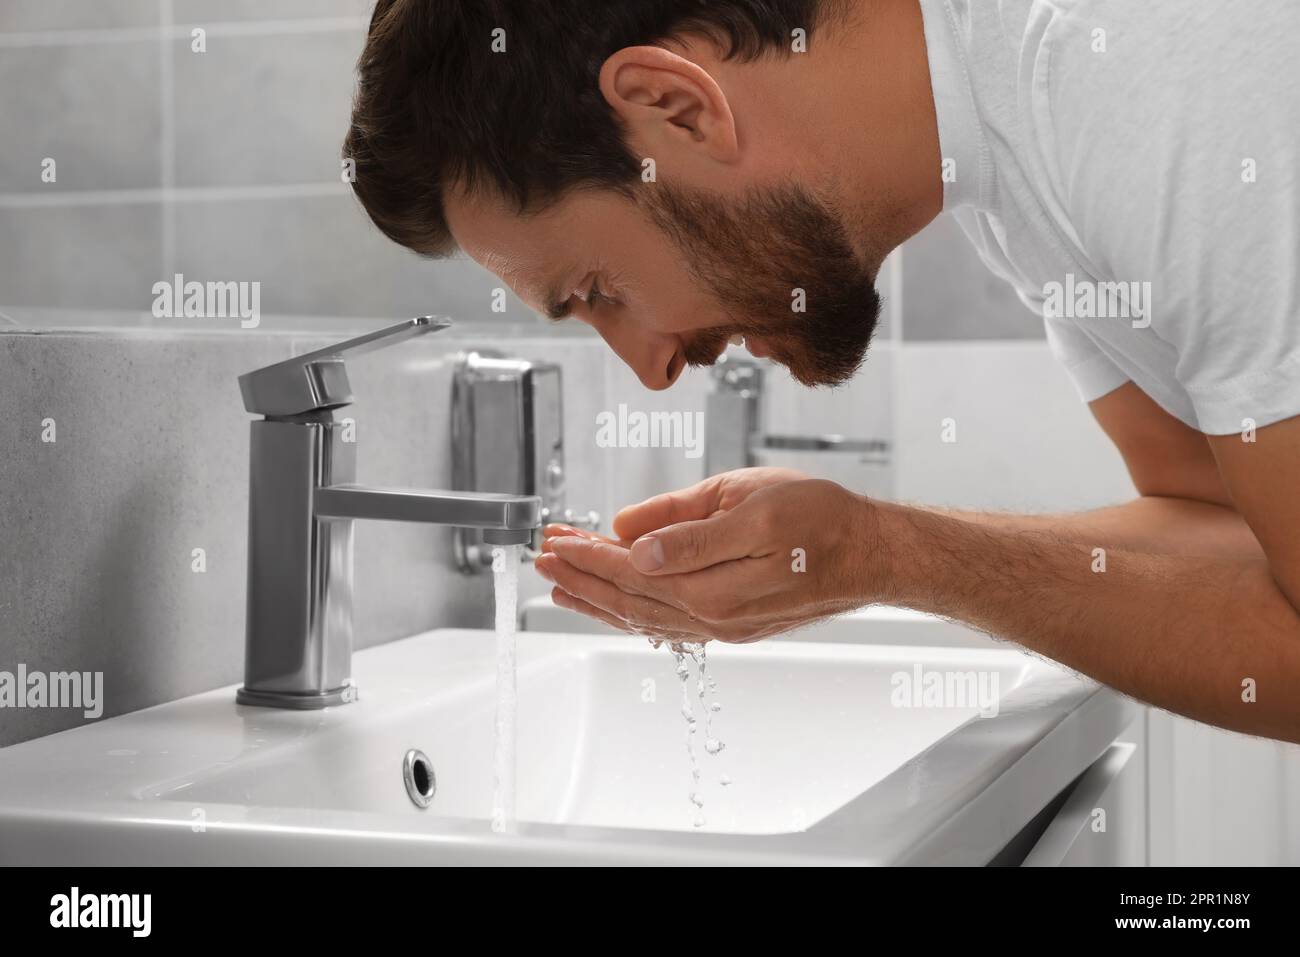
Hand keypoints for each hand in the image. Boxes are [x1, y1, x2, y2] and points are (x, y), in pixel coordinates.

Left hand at [534, 470, 880, 642]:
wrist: (870, 553)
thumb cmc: (819, 519)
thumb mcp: (748, 503)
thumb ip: (683, 526)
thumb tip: (628, 538)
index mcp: (709, 584)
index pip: (628, 569)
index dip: (587, 554)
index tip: (555, 539)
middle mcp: (711, 617)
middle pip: (628, 598)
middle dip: (581, 578)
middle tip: (543, 561)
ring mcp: (723, 627)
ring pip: (645, 617)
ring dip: (599, 601)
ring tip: (562, 588)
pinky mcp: (735, 626)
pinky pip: (670, 626)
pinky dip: (634, 616)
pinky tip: (617, 608)